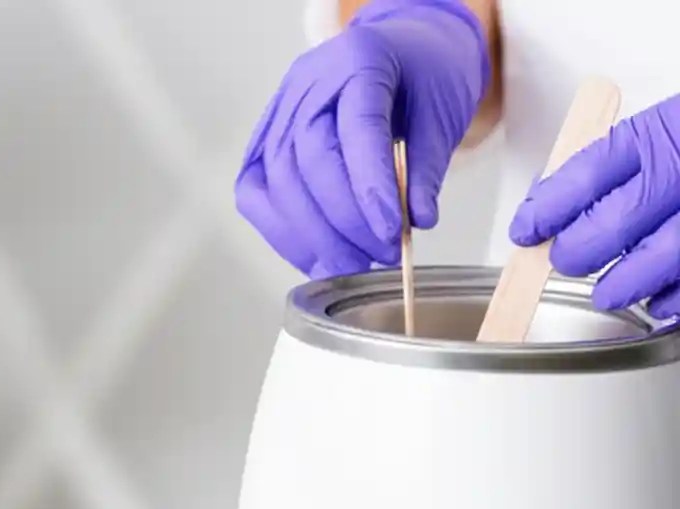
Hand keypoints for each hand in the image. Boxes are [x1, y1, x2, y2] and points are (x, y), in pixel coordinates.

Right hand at [235, 0, 488, 278]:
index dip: (369, 186)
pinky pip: (256, 192)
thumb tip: (416, 222)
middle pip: (305, 158)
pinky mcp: (262, 141)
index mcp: (358, 59)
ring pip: (274, 181)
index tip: (390, 232)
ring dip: (311, 236)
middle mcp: (307, 82)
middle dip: (340, 221)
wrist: (398, 51)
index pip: (355, 128)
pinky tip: (316, 256)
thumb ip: (428, 167)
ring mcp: (278, 111)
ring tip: (352, 265)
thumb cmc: (423, 75)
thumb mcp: (442, 111)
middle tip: (379, 257)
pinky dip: (283, 232)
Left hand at [509, 94, 679, 318]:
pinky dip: (672, 298)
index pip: (585, 175)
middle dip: (577, 251)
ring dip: (621, 284)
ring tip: (606, 292)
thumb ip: (617, 161)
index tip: (527, 229)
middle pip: (613, 223)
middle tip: (566, 259)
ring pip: (658, 259)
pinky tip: (657, 300)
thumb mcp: (665, 126)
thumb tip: (550, 199)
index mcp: (662, 133)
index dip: (546, 209)